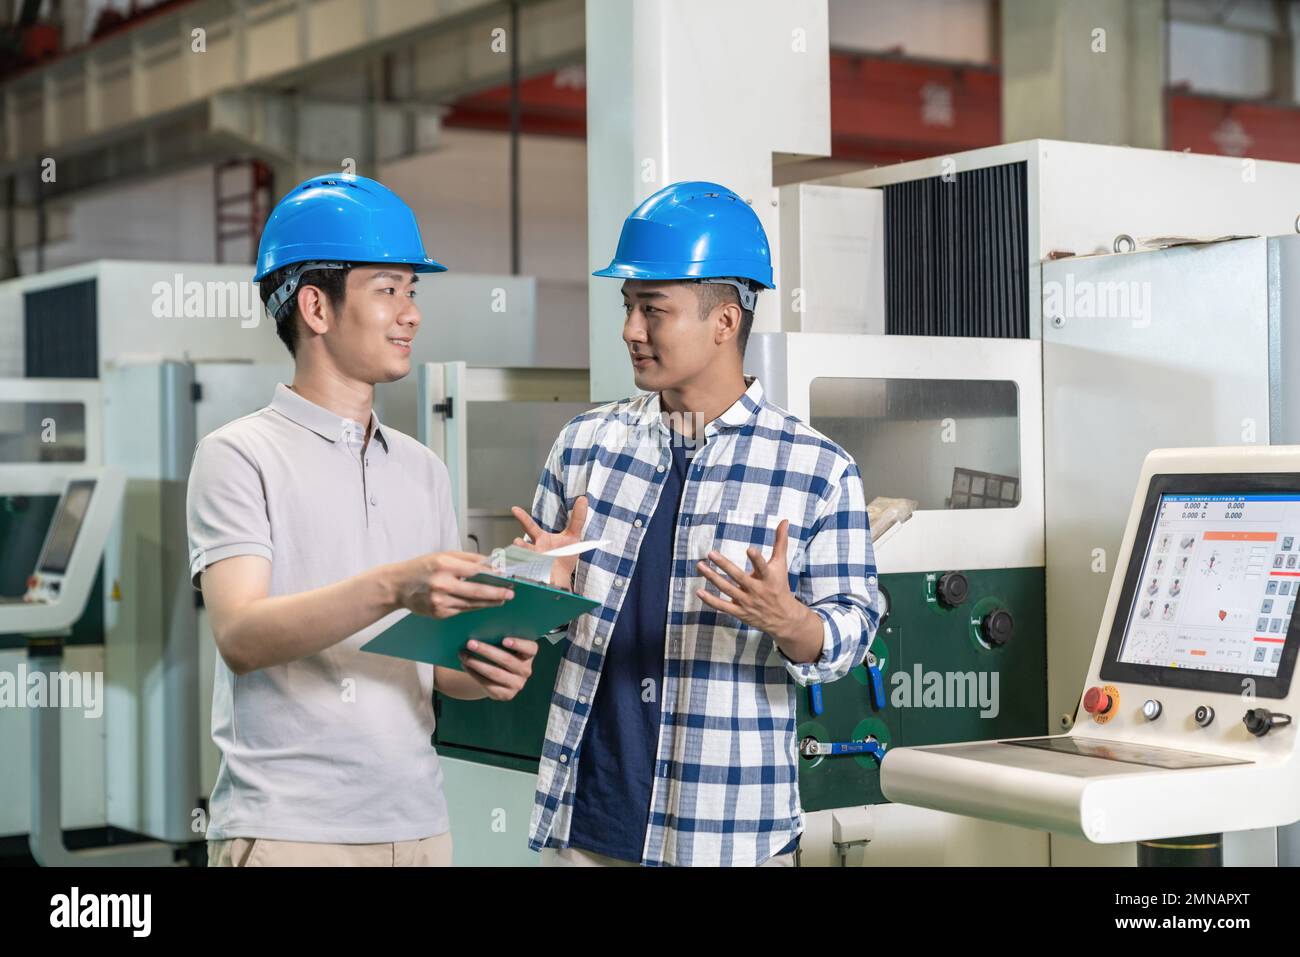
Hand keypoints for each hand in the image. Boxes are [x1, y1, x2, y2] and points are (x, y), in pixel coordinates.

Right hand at [392, 551, 513, 617]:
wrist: (398, 585)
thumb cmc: (422, 567)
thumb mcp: (443, 555)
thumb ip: (468, 558)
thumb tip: (491, 562)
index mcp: (444, 565)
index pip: (475, 570)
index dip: (493, 574)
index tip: (506, 576)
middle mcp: (442, 584)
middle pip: (477, 590)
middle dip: (497, 593)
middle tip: (510, 593)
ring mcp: (440, 601)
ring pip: (472, 603)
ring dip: (489, 602)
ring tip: (502, 599)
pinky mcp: (439, 613)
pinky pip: (463, 610)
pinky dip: (475, 607)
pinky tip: (484, 604)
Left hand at [458, 637, 537, 700]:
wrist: (497, 673)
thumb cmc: (500, 651)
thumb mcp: (503, 644)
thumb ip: (498, 636)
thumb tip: (479, 630)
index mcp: (529, 654)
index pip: (530, 648)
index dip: (519, 644)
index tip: (504, 640)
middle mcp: (526, 670)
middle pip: (506, 660)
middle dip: (486, 651)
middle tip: (470, 643)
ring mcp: (517, 684)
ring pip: (495, 673)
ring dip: (476, 663)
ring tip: (463, 655)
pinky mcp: (506, 695)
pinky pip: (489, 685)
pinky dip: (475, 674)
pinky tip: (465, 666)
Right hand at [510, 496, 589, 587]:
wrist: (563, 577)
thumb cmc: (564, 556)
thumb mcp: (573, 536)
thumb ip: (577, 518)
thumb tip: (583, 499)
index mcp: (540, 540)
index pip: (530, 526)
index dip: (522, 517)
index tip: (514, 509)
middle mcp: (533, 551)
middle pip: (522, 545)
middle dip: (519, 545)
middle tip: (517, 542)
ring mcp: (532, 564)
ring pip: (523, 561)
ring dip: (524, 562)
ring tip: (530, 563)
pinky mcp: (535, 576)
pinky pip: (528, 575)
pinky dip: (528, 576)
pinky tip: (531, 576)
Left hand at [696, 519, 808, 637]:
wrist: (783, 617)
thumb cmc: (780, 585)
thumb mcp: (781, 564)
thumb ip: (780, 542)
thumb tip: (784, 520)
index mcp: (768, 577)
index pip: (763, 567)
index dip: (757, 559)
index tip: (750, 549)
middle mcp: (757, 590)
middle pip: (739, 577)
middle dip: (725, 565)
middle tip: (711, 553)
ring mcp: (747, 602)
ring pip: (728, 589)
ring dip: (713, 578)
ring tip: (700, 565)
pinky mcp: (740, 612)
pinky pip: (723, 606)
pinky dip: (711, 600)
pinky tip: (699, 591)